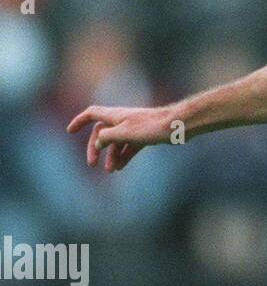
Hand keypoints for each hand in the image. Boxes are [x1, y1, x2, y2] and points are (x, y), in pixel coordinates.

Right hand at [66, 104, 180, 171]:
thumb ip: (108, 137)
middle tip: (91, 164)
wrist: (177, 126)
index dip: (79, 122)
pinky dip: (123, 156)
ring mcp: (133, 128)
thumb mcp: (125, 133)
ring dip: (111, 156)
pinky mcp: (143, 136)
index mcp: (114, 115)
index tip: (70, 131)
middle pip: (101, 133)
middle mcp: (121, 119)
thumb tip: (97, 143)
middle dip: (95, 149)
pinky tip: (120, 167)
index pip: (91, 114)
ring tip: (110, 171)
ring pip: (116, 142)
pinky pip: (128, 146)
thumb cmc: (151, 127)